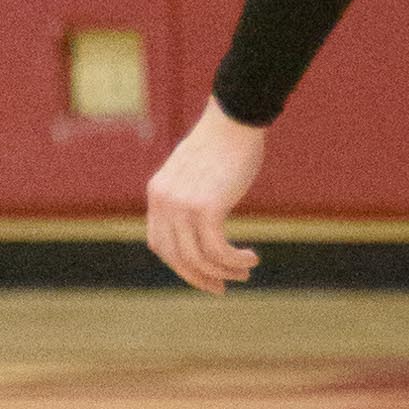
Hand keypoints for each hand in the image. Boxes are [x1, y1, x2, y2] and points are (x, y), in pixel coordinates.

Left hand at [146, 104, 265, 291]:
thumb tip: (200, 225)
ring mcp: (182, 205)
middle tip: (222, 288)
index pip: (159, 244)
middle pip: (176, 257)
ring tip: (245, 272)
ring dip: (224, 272)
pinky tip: (251, 259)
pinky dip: (234, 261)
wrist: (235, 120)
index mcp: (157, 193)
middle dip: (199, 278)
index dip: (180, 265)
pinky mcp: (206, 207)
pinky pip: (218, 250)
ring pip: (199, 258)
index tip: (203, 274)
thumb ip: (189, 197)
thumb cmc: (222, 145)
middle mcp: (164, 201)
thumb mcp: (194, 172)